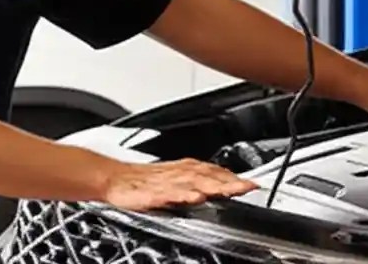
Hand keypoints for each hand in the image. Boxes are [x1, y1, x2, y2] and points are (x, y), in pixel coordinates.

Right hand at [101, 159, 257, 210]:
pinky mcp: (152, 193)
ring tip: (230, 190)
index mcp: (186, 170)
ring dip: (213, 185)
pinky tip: (195, 197)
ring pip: (194, 183)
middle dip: (230, 182)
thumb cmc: (142, 182)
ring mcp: (167, 183)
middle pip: (209, 176)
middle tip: (249, 187)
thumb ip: (195, 183)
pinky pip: (170, 193)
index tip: (254, 184)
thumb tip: (216, 188)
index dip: (234, 178)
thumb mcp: (172, 180)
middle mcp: (179, 174)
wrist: (113, 179)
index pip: (215, 172)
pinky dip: (184, 194)